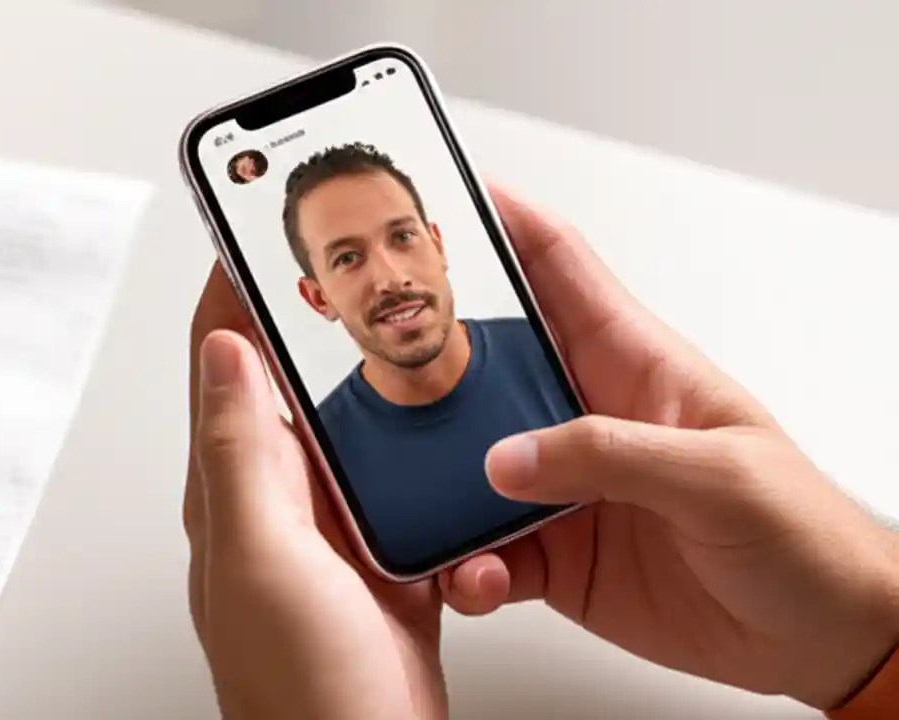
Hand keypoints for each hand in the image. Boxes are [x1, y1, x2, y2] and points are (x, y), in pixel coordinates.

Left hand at [184, 266, 445, 718]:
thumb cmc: (303, 691)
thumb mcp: (261, 558)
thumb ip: (241, 453)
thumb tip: (227, 350)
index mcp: (235, 488)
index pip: (223, 359)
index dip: (233, 283)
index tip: (254, 216)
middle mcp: (276, 499)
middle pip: (285, 377)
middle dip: (306, 309)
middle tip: (336, 244)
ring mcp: (330, 526)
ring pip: (342, 420)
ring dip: (360, 364)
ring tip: (392, 300)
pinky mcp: (383, 553)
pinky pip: (391, 473)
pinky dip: (408, 431)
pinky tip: (435, 406)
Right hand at [442, 187, 898, 708]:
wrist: (822, 637)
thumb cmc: (805, 536)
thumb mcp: (720, 476)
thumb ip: (611, 455)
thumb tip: (510, 458)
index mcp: (635, 367)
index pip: (561, 270)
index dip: (507, 223)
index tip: (448, 194)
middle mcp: (588, 419)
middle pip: (490, 366)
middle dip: (430, 358)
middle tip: (377, 360)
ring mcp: (567, 488)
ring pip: (468, 464)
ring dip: (432, 480)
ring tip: (407, 496)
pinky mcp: (556, 554)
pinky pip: (482, 550)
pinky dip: (460, 564)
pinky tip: (465, 573)